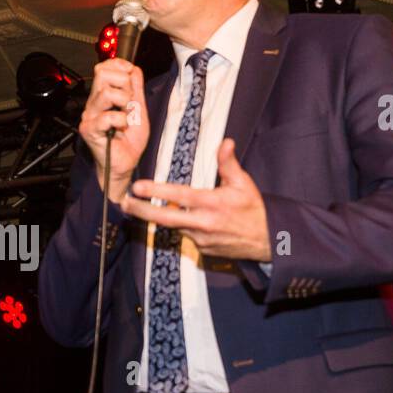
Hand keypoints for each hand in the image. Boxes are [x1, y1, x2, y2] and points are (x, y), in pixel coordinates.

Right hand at [77, 57, 149, 202]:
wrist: (125, 165)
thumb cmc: (129, 142)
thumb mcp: (139, 109)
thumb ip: (136, 88)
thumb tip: (133, 68)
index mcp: (103, 97)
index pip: (104, 67)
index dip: (120, 66)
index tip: (131, 78)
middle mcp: (93, 104)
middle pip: (102, 73)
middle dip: (124, 83)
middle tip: (129, 101)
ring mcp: (90, 116)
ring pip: (106, 93)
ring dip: (124, 103)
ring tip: (127, 116)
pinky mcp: (89, 129)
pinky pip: (108, 116)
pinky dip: (121, 121)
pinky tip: (122, 128)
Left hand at [120, 138, 270, 261]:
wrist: (267, 241)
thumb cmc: (253, 209)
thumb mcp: (243, 183)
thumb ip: (228, 164)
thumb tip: (225, 142)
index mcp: (211, 204)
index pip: (178, 196)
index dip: (156, 192)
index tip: (137, 188)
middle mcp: (203, 223)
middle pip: (164, 218)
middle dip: (141, 211)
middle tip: (124, 203)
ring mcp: (201, 239)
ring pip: (174, 227)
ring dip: (159, 218)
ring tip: (140, 208)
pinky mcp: (202, 250)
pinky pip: (186, 236)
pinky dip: (181, 227)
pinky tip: (183, 220)